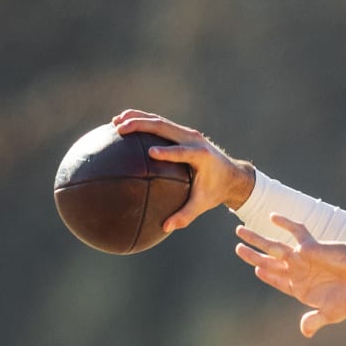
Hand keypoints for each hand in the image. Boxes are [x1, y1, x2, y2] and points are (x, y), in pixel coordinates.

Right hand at [111, 109, 255, 232]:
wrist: (231, 174)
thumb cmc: (215, 191)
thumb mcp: (203, 204)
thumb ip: (186, 215)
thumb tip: (166, 227)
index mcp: (201, 155)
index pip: (182, 151)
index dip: (168, 151)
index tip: (151, 153)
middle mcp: (193, 139)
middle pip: (165, 127)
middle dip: (141, 125)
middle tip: (120, 129)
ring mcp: (187, 133)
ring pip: (160, 121)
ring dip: (137, 118)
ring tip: (115, 122)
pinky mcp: (181, 133)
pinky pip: (159, 124)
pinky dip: (141, 121)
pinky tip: (122, 123)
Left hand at [235, 215, 345, 337]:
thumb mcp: (333, 313)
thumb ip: (316, 319)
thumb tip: (305, 332)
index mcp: (302, 288)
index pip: (277, 280)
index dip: (266, 276)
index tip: (256, 270)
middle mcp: (300, 271)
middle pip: (269, 262)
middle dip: (252, 255)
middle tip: (238, 248)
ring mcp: (303, 258)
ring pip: (273, 247)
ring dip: (257, 239)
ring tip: (239, 230)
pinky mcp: (311, 246)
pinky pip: (296, 232)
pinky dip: (285, 223)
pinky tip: (273, 216)